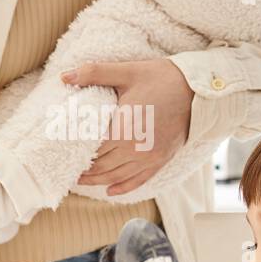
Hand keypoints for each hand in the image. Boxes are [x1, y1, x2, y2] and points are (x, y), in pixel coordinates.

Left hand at [60, 58, 194, 194]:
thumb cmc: (162, 78)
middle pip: (102, 167)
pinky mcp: (161, 160)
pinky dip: (123, 187)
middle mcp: (136, 149)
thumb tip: (64, 76)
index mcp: (123, 129)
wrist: (198, 90)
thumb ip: (94, 73)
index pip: (92, 149)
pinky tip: (110, 190)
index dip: (75, 154)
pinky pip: (139, 180)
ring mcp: (149, 157)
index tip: (62, 154)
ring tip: (80, 181)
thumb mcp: (127, 71)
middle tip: (66, 171)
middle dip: (83, 170)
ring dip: (97, 181)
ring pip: (117, 177)